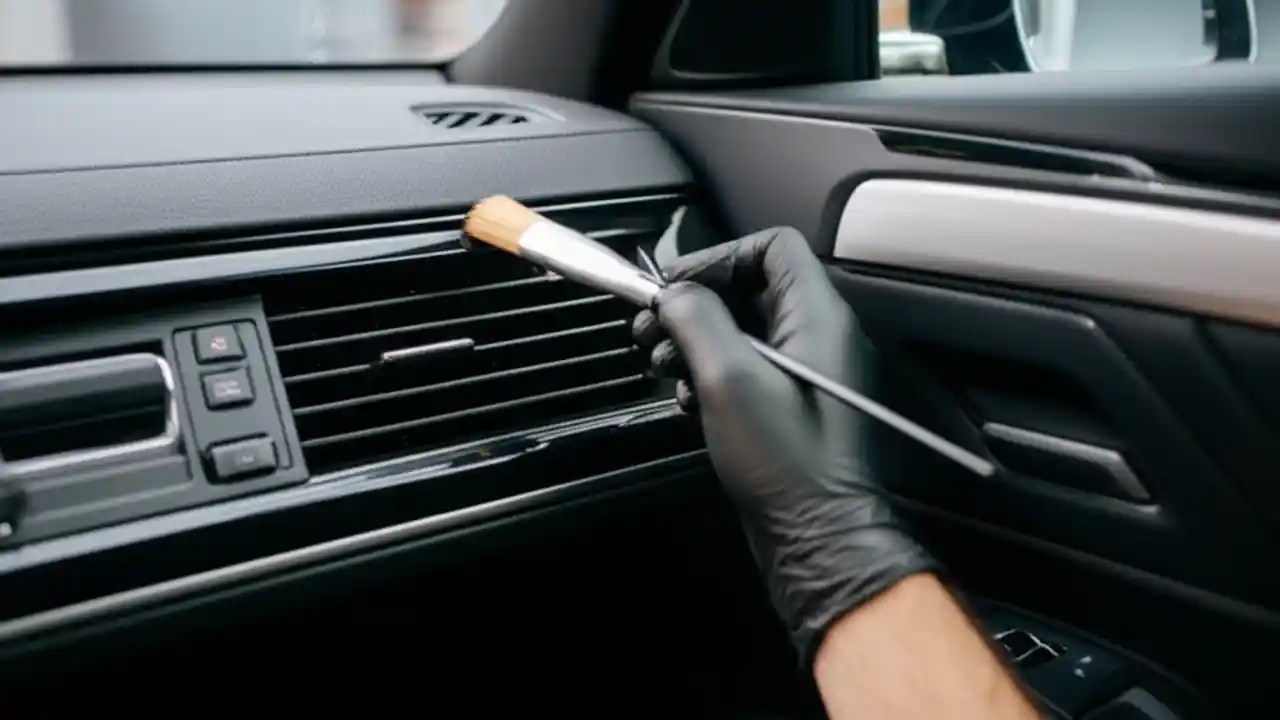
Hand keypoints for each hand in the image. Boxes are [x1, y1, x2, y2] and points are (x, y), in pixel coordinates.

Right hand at [633, 228, 936, 663]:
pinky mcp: (787, 407)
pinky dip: (706, 375)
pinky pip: (742, 369)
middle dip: (692, 303)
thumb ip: (697, 319)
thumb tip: (673, 292)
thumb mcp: (729, 378)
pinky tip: (688, 401)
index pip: (771, 247)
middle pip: (746, 288)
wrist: (817, 536)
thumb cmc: (786, 462)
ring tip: (662, 366)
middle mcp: (815, 337)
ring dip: (692, 341)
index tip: (674, 285)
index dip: (718, 256)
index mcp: (816, 316)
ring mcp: (803, 373)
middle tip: (650, 326)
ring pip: (738, 330)